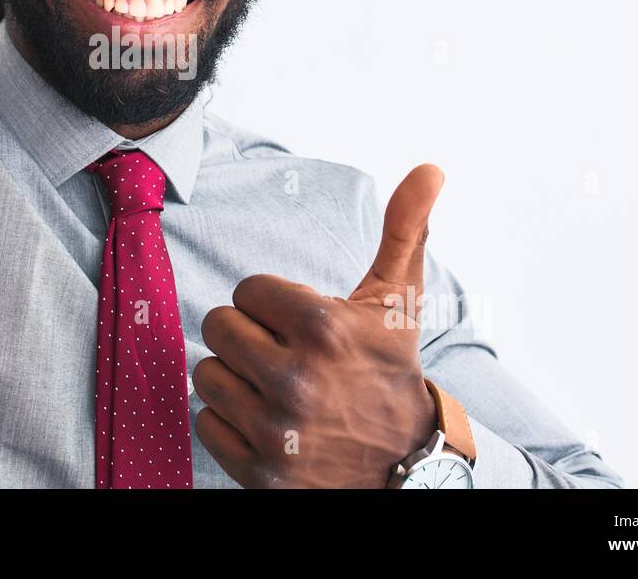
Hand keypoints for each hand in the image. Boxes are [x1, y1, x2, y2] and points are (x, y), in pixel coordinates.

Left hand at [193, 163, 444, 486]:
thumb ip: (404, 230)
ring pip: (207, 374)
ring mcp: (276, 430)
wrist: (408, 466)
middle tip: (281, 351)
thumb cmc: (391, 371)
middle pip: (219, 327)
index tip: (300, 322)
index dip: (272, 303)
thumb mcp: (398, 301)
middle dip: (248, 335)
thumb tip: (430, 167)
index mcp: (323, 327)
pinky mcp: (260, 471)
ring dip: (235, 377)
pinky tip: (267, 421)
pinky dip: (230, 423)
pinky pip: (206, 424)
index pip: (247, 289)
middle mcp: (296, 379)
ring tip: (274, 386)